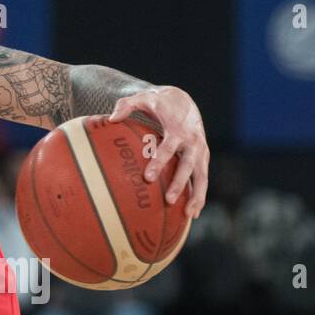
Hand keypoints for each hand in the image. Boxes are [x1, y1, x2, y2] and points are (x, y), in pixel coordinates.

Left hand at [109, 85, 208, 217]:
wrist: (184, 101)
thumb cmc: (158, 102)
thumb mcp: (142, 98)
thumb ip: (125, 105)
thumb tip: (111, 118)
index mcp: (178, 129)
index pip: (168, 147)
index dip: (159, 162)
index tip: (148, 178)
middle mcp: (193, 142)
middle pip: (188, 165)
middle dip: (179, 183)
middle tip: (168, 201)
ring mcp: (201, 151)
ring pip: (202, 176)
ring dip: (197, 196)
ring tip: (188, 215)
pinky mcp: (203, 158)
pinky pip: (202, 179)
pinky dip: (199, 195)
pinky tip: (192, 214)